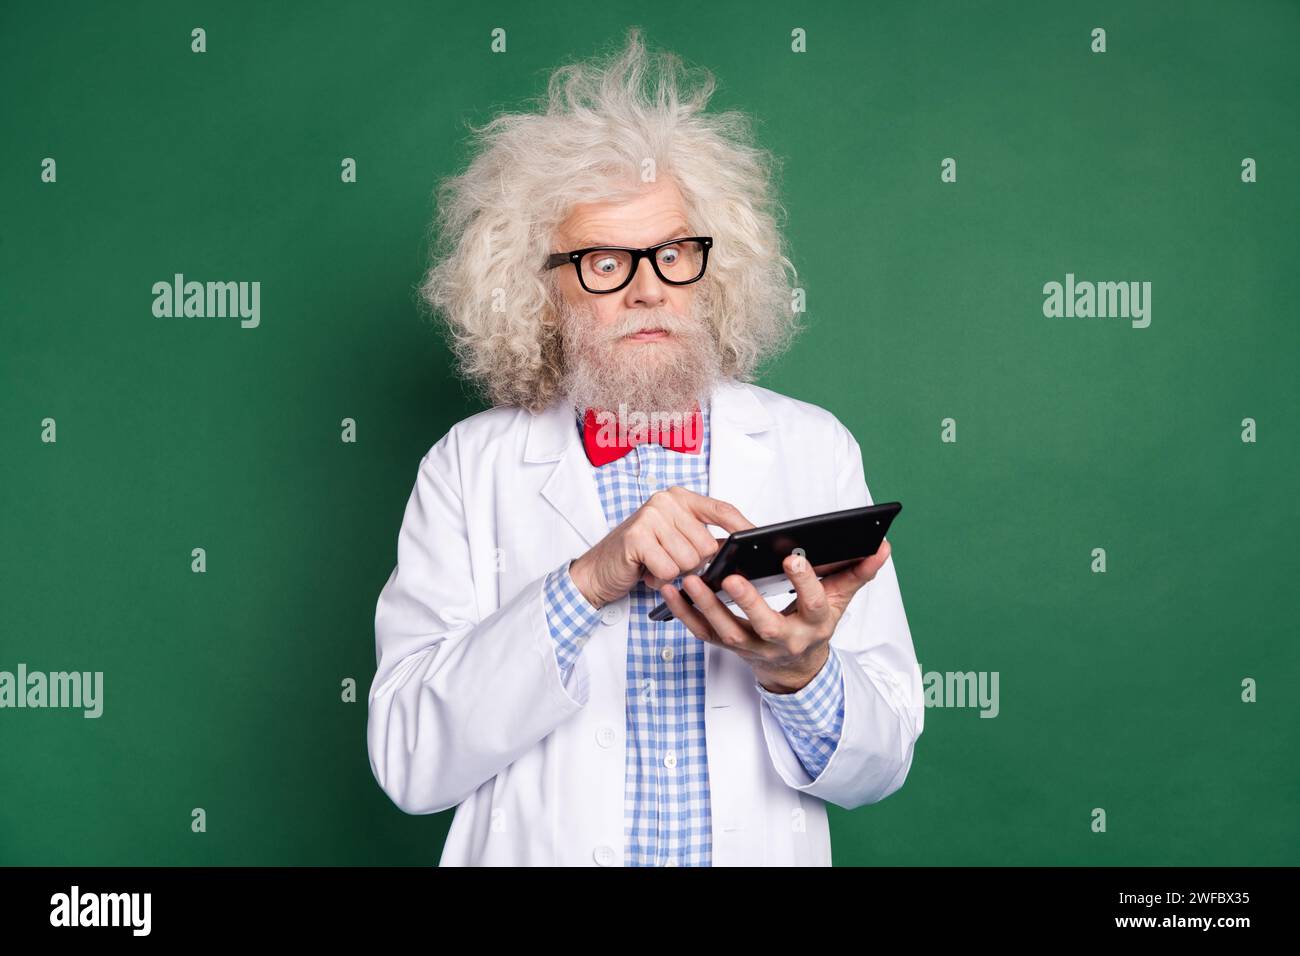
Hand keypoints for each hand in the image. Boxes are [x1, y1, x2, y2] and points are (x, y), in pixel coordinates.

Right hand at [568, 487, 754, 608]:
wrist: (598, 570)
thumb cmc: (640, 556)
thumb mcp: (675, 540)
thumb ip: (703, 538)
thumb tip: (737, 550)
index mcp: (679, 498)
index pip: (721, 509)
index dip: (742, 525)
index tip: (759, 538)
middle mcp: (665, 501)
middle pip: (708, 545)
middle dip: (693, 564)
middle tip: (669, 561)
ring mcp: (650, 516)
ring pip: (690, 560)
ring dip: (674, 573)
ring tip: (655, 565)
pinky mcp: (636, 537)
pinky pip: (669, 569)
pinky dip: (659, 579)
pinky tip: (646, 571)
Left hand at [658, 539, 892, 692]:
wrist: (793, 668)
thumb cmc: (813, 625)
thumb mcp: (839, 602)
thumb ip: (858, 573)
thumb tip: (882, 546)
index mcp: (813, 625)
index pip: (813, 604)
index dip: (806, 582)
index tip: (795, 557)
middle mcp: (782, 640)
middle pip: (765, 625)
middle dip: (749, 602)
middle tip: (732, 575)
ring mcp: (752, 647)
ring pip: (727, 631)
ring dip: (706, 606)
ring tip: (690, 579)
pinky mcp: (727, 648)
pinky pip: (702, 633)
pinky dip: (683, 613)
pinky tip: (670, 590)